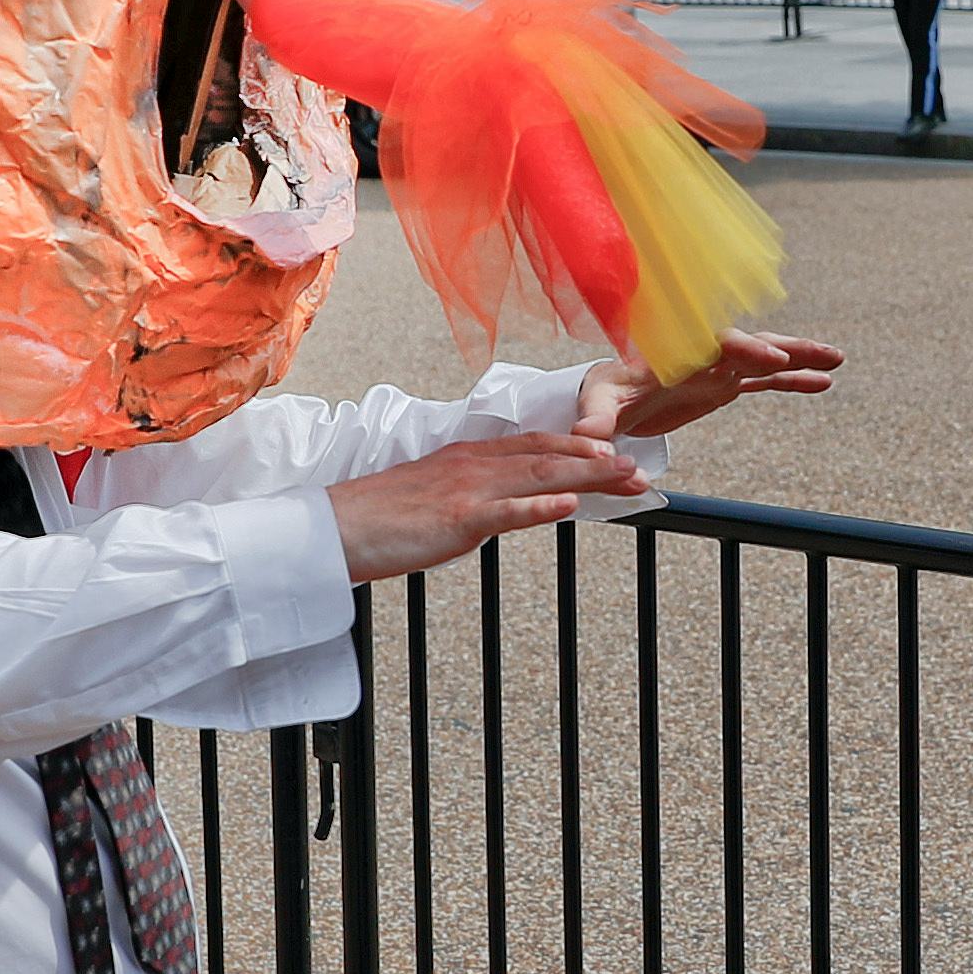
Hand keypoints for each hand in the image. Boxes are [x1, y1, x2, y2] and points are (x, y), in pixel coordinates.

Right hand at [326, 427, 651, 579]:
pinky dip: (540, 506)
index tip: (613, 451)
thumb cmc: (379, 520)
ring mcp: (466, 490)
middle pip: (547, 456)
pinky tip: (570, 504)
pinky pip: (505, 511)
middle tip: (639, 469)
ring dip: (585, 475)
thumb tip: (496, 508)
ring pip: (537, 476)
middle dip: (597, 461)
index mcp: (467, 457)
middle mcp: (473, 465)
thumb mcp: (434, 500)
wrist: (334, 529)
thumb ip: (470, 497)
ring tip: (623, 475)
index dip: (577, 445)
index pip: (533, 445)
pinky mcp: (456, 519)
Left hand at [586, 330, 841, 443]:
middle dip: (783, 347)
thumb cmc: (601, 393)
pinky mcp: (723, 385)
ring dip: (799, 356)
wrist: (608, 395)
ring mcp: (717, 368)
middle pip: (749, 344)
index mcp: (678, 354)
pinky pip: (764, 380)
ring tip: (838, 359)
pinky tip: (824, 382)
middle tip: (820, 353)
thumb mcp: (596, 406)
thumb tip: (589, 437)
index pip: (713, 345)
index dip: (743, 348)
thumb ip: (596, 419)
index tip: (769, 356)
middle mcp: (702, 354)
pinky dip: (792, 380)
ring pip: (764, 357)